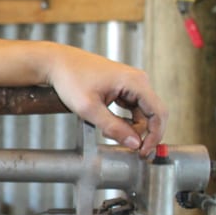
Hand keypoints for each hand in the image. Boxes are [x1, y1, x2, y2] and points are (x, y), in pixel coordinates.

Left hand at [47, 47, 166, 157]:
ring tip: (108, 132)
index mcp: (135, 82)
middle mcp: (138, 81)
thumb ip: (113, 127)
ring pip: (142, 113)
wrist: (57, 63)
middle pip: (152, 114)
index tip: (144, 151)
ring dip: (130, 128)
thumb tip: (135, 143)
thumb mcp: (89, 108)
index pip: (158, 113)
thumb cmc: (70, 78)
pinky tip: (108, 125)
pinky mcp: (123, 88)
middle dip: (141, 133)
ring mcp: (131, 84)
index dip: (155, 135)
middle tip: (128, 148)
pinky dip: (124, 121)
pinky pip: (131, 109)